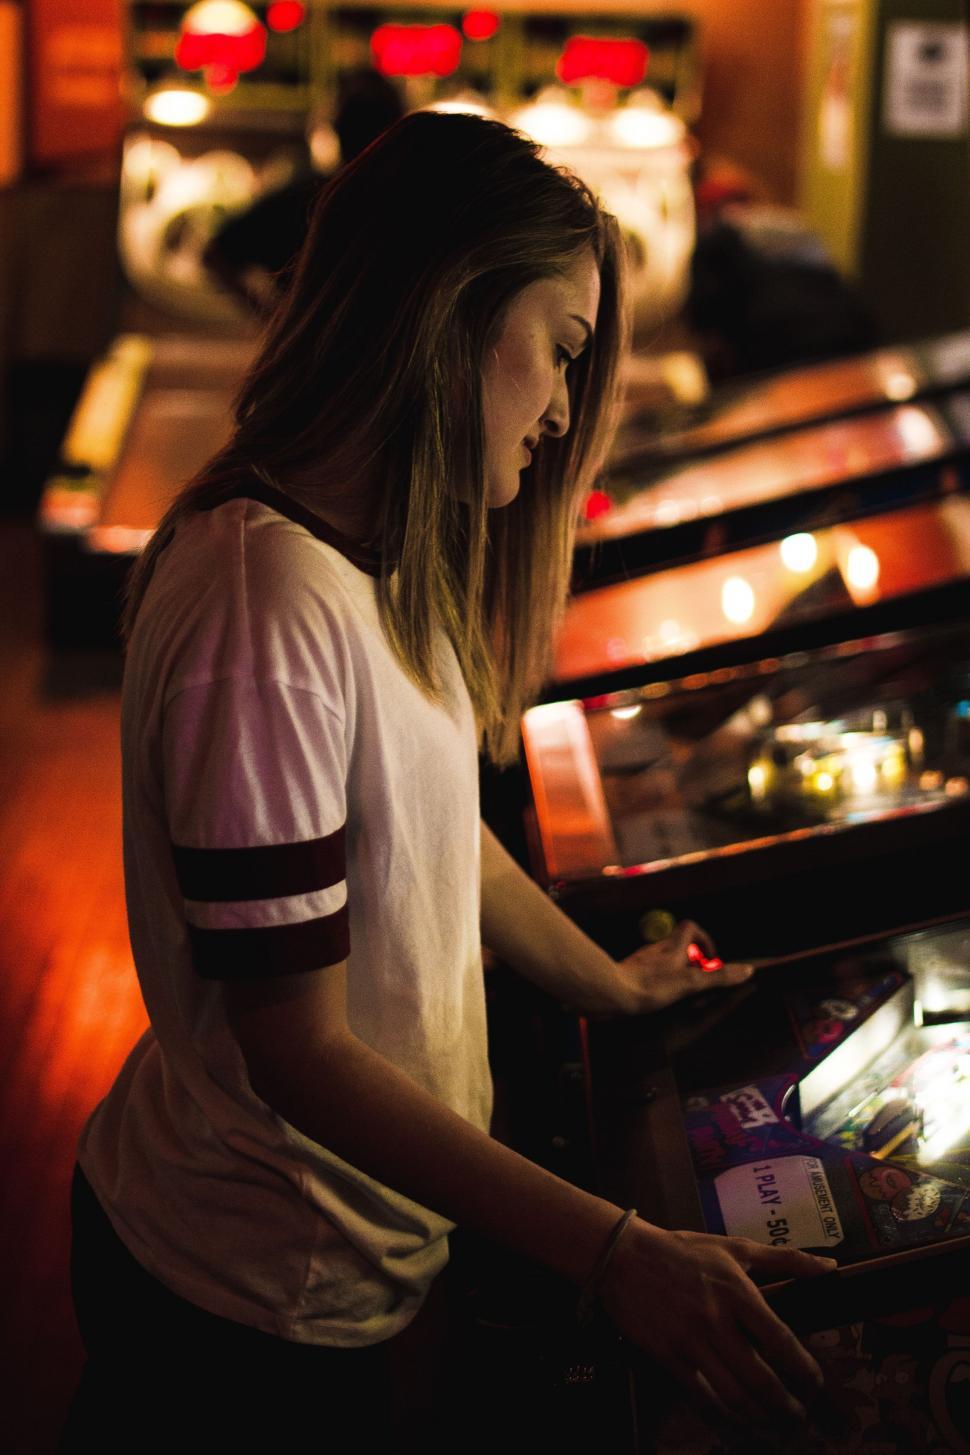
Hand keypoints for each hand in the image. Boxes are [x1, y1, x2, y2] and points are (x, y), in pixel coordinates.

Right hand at [600, 1219, 834, 1429]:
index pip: (780, 1341)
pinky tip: (738, 1426)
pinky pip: (702, 1398)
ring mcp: (691, 1342)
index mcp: (737, 1292)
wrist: (623, 1255)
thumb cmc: (682, 1250)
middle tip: (799, 1417)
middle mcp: (716, 1320)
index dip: (803, 1370)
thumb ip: (786, 1259)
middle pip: (761, 1379)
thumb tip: (830, 1267)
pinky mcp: (669, 1357)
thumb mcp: (735, 1247)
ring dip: (760, 1418)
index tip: (815, 1383)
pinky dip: (724, 1420)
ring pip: (734, 1395)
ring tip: (775, 1426)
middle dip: (786, 1406)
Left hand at [615, 919, 752, 1013]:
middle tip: (696, 979)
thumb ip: (718, 977)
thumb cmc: (650, 987)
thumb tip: (747, 970)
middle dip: (690, 959)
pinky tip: (655, 997)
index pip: (690, 927)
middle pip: (676, 944)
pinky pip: (646, 972)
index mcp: (671, 947)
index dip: (704, 940)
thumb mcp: (690, 983)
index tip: (709, 960)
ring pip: (660, 959)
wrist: (610, 994)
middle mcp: (655, 949)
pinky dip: (655, 980)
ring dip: (673, 970)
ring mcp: (640, 961)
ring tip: (678, 991)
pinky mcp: (628, 973)